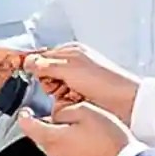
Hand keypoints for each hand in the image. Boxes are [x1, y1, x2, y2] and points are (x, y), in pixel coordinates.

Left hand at [16, 102, 135, 155]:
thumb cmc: (110, 140)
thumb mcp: (86, 112)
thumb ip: (64, 111)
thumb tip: (56, 115)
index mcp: (53, 139)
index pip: (27, 126)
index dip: (24, 116)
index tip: (25, 112)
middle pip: (43, 138)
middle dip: (50, 127)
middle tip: (67, 119)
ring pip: (56, 149)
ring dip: (64, 140)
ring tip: (85, 133)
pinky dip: (74, 152)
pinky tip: (90, 146)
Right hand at [23, 43, 137, 120]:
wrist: (126, 102)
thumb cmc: (105, 81)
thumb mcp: (70, 69)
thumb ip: (46, 64)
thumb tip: (28, 61)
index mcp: (72, 52)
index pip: (44, 57)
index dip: (38, 67)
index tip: (37, 77)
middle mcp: (74, 65)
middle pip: (47, 75)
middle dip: (50, 83)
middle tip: (59, 87)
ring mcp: (78, 81)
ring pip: (55, 89)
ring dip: (59, 95)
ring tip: (71, 95)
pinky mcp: (81, 96)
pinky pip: (64, 101)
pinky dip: (67, 103)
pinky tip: (75, 103)